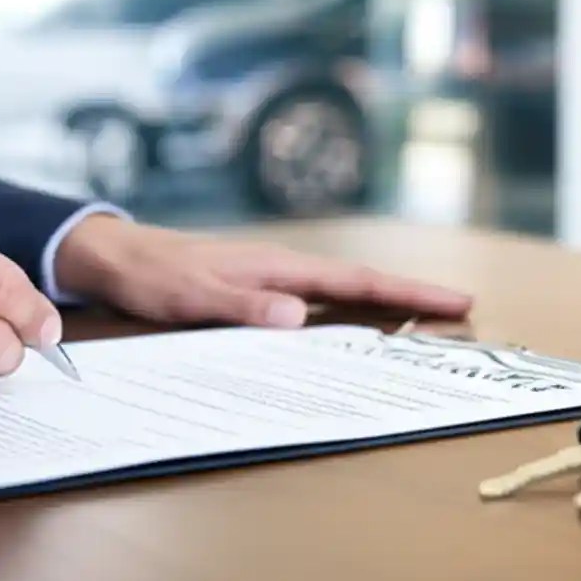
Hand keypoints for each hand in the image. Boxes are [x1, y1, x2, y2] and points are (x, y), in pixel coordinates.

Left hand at [53, 216, 472, 326]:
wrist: (120, 256)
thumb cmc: (155, 276)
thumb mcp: (194, 297)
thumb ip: (244, 307)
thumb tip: (300, 316)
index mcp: (279, 266)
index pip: (359, 280)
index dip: (409, 292)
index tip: (456, 300)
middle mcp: (285, 268)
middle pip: (363, 283)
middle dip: (413, 295)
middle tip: (460, 310)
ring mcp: (275, 276)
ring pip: (344, 290)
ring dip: (385, 302)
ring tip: (425, 317)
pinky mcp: (260, 287)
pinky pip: (319, 299)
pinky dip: (349, 309)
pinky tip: (355, 324)